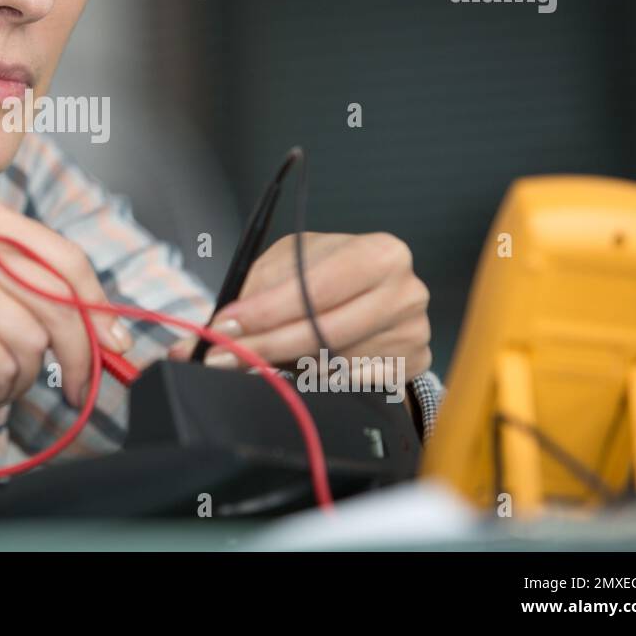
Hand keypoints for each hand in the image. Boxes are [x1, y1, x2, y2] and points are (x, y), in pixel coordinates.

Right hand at [0, 191, 131, 412]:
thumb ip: (14, 278)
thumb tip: (92, 323)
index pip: (65, 258)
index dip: (99, 306)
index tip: (114, 342)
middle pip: (61, 302)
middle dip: (80, 355)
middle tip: (77, 387)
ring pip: (35, 341)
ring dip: (22, 380)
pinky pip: (4, 366)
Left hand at [167, 232, 431, 392]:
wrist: (372, 290)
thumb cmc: (327, 270)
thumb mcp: (291, 260)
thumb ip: (260, 288)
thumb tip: (222, 329)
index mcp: (379, 253)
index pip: (315, 289)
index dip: (266, 312)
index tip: (225, 327)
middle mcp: (406, 294)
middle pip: (325, 333)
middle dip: (265, 346)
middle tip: (223, 356)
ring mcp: (413, 333)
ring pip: (332, 363)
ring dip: (285, 364)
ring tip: (254, 356)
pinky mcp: (410, 366)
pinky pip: (350, 383)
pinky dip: (316, 377)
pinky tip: (297, 366)